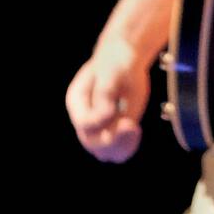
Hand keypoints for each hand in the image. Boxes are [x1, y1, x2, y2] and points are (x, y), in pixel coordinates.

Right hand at [65, 38, 151, 162]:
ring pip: (103, 152)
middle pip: (91, 142)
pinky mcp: (111, 132)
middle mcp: (83, 118)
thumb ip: (104, 92)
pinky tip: (136, 131)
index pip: (85, 123)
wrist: (125, 61)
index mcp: (77, 100)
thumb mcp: (112, 72)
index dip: (104, 123)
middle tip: (133, 126)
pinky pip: (116, 152)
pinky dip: (127, 147)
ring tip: (135, 128)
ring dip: (121, 145)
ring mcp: (96, 128)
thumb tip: (106, 116)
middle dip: (113, 139)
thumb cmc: (118, 63)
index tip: (124, 116)